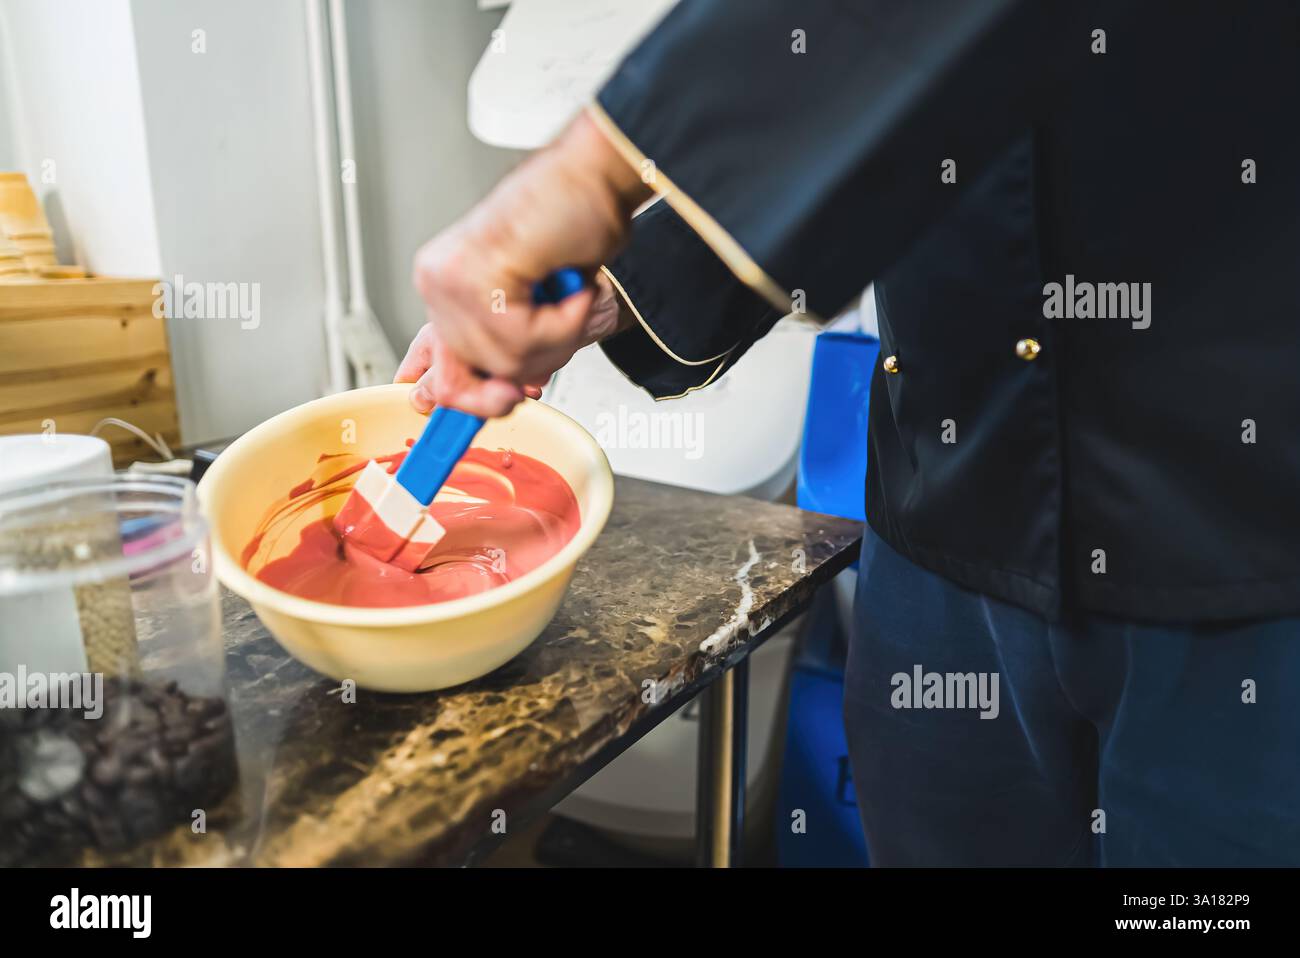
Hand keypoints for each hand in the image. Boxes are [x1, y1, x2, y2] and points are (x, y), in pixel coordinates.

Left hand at [405, 110, 651, 416]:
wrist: (596, 178)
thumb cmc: (576, 227)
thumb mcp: (540, 310)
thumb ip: (507, 353)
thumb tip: (478, 400)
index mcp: (448, 288)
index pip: (431, 365)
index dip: (462, 395)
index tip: (482, 402)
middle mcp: (438, 282)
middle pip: (467, 379)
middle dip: (527, 368)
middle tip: (557, 340)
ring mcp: (448, 278)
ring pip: (501, 362)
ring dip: (557, 338)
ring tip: (572, 296)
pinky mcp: (471, 275)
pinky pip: (519, 341)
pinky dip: (564, 324)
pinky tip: (573, 288)